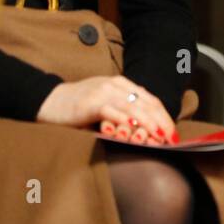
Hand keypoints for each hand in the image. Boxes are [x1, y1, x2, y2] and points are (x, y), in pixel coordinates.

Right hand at [36, 75, 177, 145]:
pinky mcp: (91, 102)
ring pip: (133, 107)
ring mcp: (103, 91)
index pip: (150, 100)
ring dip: (148, 123)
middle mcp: (116, 85)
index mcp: (122, 84)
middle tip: (171, 139)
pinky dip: (125, 121)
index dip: (164, 117)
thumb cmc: (78, 108)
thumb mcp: (106, 105)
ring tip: (159, 137)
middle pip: (146, 103)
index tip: (173, 134)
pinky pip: (113, 111)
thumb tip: (147, 131)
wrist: (50, 101)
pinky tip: (134, 130)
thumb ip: (124, 111)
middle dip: (161, 122)